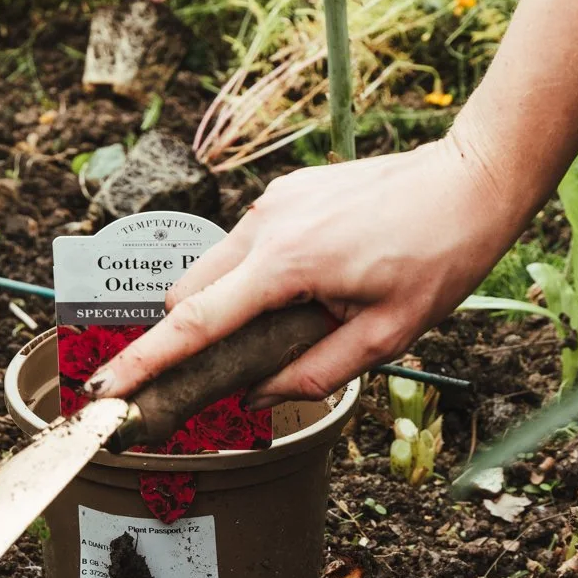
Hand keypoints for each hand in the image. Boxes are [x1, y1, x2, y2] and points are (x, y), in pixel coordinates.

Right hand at [83, 135, 523, 407]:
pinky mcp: (287, 190)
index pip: (196, 323)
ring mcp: (274, 202)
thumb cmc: (439, 257)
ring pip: (214, 266)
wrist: (471, 179)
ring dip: (227, 303)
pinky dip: (255, 274)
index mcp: (287, 266)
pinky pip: (247, 242)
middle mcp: (266, 226)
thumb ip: (315, 373)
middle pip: (188, 293)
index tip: (105, 388)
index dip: (146, 361)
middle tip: (221, 367)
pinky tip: (312, 281)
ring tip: (294, 316)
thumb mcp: (387, 337)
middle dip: (188, 334)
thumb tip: (258, 397)